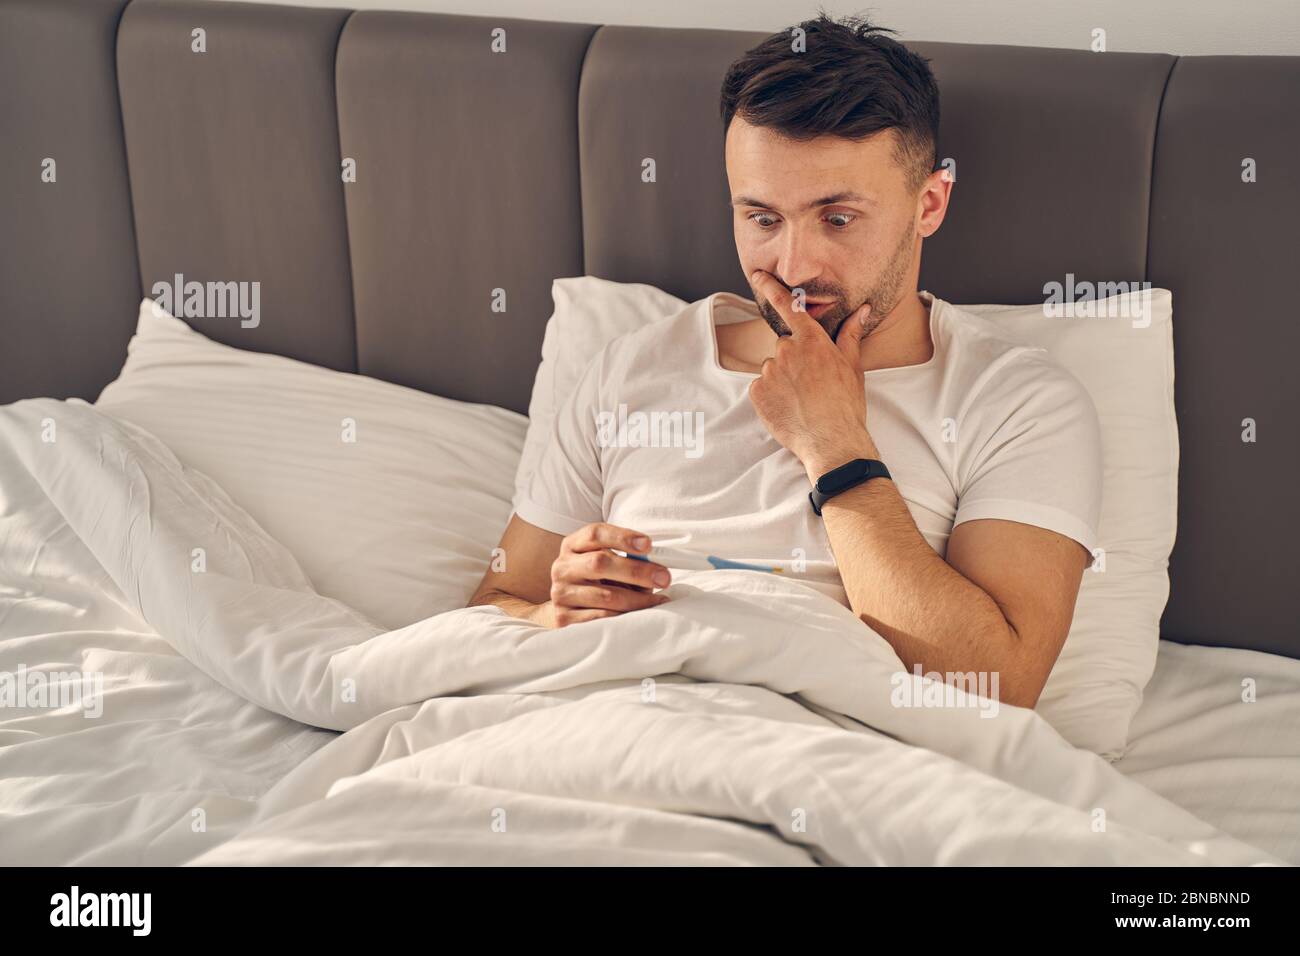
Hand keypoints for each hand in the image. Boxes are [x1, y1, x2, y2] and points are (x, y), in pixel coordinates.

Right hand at [549, 523, 670, 626]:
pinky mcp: (564, 617)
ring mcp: (561, 593)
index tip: (648, 544)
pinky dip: (625, 617)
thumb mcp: (607, 562)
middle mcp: (562, 567)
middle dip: (637, 571)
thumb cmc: (598, 580)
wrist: (569, 607)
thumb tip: (655, 568)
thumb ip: (626, 560)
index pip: (595, 533)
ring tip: (658, 600)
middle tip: (664, 577)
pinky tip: (640, 616)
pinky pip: (601, 618)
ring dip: (638, 599)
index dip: (622, 537)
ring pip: (605, 595)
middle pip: (600, 563)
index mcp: (573, 545)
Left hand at [747, 270, 878, 478]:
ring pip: (772, 368)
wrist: (832, 441)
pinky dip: (771, 395)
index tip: (758, 275)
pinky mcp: (757, 391)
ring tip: (801, 399)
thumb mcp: (853, 366)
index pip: (789, 306)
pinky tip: (789, 407)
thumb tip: (862, 309)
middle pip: (784, 346)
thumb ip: (851, 334)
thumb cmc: (846, 405)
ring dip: (782, 378)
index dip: (771, 288)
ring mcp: (770, 371)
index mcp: (812, 340)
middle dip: (794, 359)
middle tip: (811, 382)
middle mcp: (787, 350)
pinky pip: (761, 387)